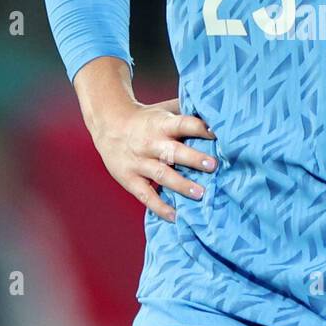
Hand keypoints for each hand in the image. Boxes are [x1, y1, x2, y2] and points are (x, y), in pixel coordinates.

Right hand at [91, 96, 216, 222]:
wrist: (107, 124)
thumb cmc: (145, 118)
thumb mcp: (163, 109)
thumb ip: (185, 110)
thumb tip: (215, 108)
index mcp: (161, 124)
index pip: (182, 124)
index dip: (199, 128)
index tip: (217, 133)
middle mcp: (150, 143)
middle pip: (173, 152)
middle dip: (193, 159)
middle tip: (212, 165)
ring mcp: (139, 162)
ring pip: (161, 175)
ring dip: (181, 185)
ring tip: (200, 194)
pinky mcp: (129, 179)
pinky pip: (145, 195)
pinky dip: (159, 207)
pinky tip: (175, 216)